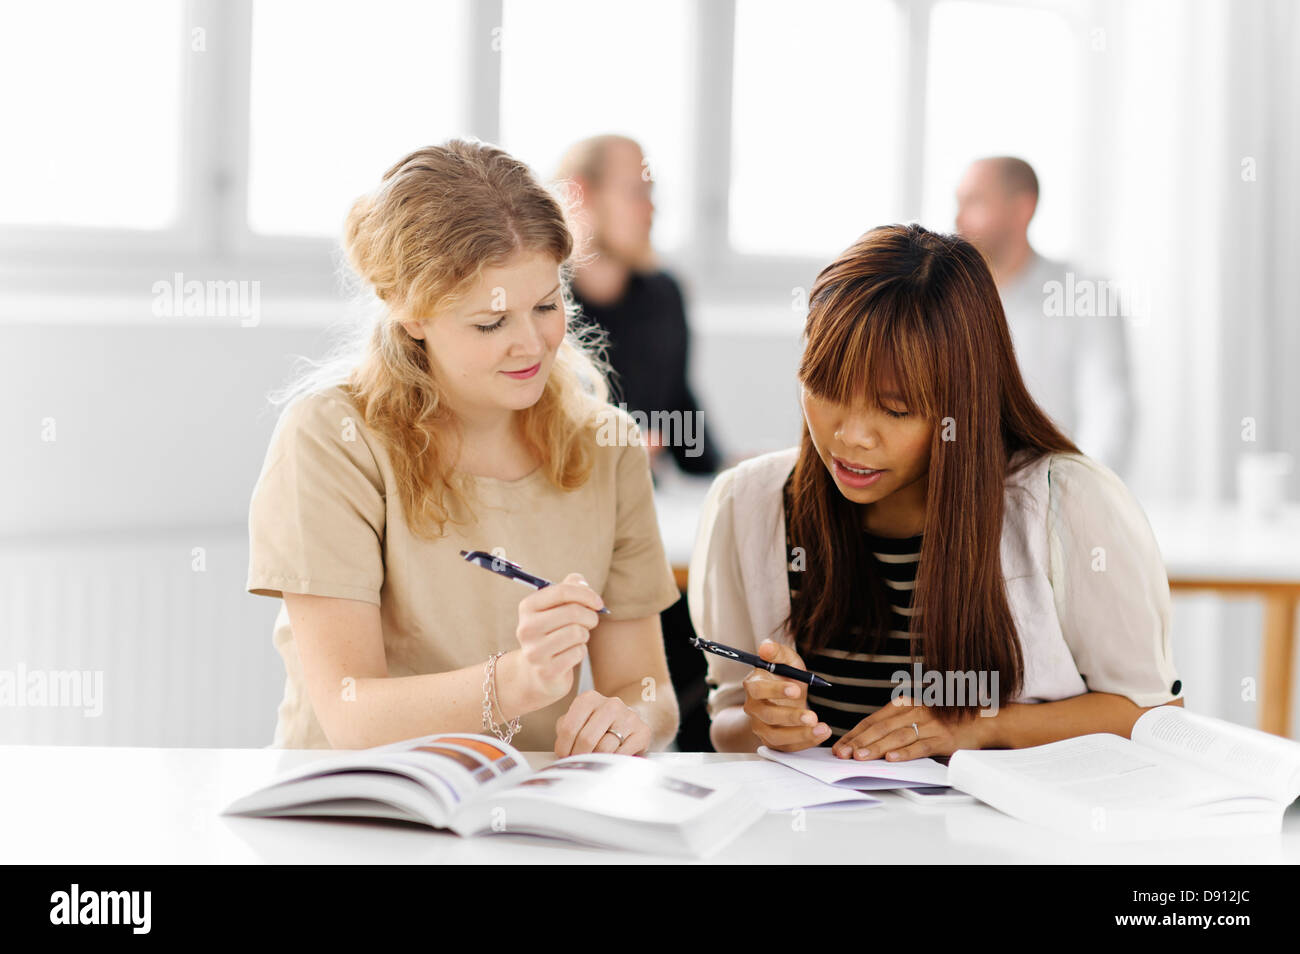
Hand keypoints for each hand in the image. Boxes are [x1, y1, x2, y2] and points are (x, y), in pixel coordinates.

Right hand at [514, 572, 605, 707]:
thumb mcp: (556, 607)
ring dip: (584, 635)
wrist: (537, 672)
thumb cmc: (552, 632)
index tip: (599, 603)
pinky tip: (570, 654)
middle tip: (591, 622)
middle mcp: (526, 628)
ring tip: (577, 638)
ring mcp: (534, 651)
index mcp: (527, 607)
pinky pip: (577, 653)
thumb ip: (569, 588)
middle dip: (590, 616)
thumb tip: (581, 581)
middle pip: (573, 612)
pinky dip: (580, 652)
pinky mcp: (546, 670)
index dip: (586, 594)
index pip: (561, 592)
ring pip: (577, 633)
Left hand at [554, 689, 651, 756]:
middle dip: (579, 756)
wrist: (626, 720)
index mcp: (588, 699)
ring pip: (604, 749)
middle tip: (578, 762)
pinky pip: (622, 755)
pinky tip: (610, 759)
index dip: (563, 748)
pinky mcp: (642, 731)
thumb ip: (565, 730)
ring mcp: (628, 717)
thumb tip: (560, 752)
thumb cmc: (597, 724)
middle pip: (586, 739)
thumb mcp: (578, 721)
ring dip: (595, 759)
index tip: (564, 756)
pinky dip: (613, 761)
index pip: (568, 728)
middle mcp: (610, 704)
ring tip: (593, 760)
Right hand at [741, 639, 829, 751]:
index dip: (775, 690)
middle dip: (790, 716)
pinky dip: (805, 743)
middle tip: (812, 716)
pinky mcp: (773, 741)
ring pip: (775, 736)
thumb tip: (765, 647)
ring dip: (799, 734)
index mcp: (754, 685)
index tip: (796, 690)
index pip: (758, 689)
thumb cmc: (785, 675)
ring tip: (821, 728)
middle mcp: (753, 708)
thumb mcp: (786, 659)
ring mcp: (761, 726)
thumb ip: (777, 652)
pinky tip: (822, 733)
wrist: (787, 697)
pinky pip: (787, 747)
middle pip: (767, 715)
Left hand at [831, 696, 985, 760]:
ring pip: (897, 737)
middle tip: (842, 754)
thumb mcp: (917, 715)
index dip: (854, 733)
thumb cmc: (945, 719)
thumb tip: (867, 742)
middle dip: (858, 742)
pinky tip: (892, 759)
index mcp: (904, 704)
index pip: (872, 720)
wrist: (981, 719)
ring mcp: (929, 724)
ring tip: (860, 757)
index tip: (839, 745)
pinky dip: (905, 753)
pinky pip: (920, 746)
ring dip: (876, 748)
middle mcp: (914, 710)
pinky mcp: (943, 738)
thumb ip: (896, 724)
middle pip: (881, 728)